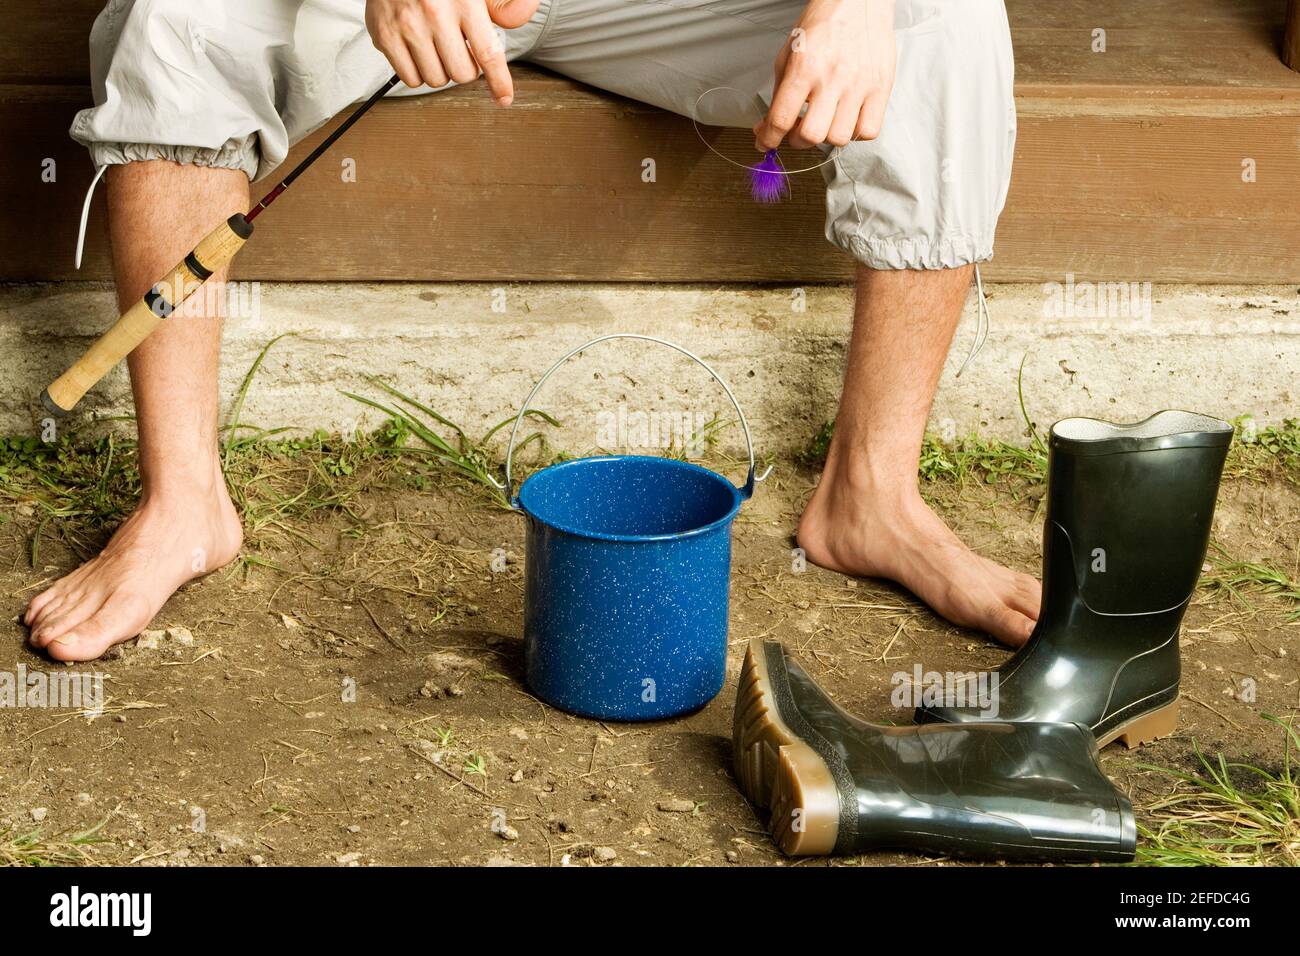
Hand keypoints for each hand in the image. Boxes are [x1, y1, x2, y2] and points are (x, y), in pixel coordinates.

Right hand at [365, 0, 539, 104]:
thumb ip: (501, 4)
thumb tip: (521, 17)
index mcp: (464, 1)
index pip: (488, 53)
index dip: (499, 82)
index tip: (504, 98)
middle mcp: (434, 13)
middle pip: (462, 74)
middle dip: (465, 68)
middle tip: (460, 50)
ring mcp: (407, 25)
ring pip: (435, 80)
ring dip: (441, 70)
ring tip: (437, 47)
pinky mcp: (385, 34)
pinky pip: (409, 78)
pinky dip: (417, 72)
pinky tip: (419, 51)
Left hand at [756, 0, 896, 149]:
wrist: (858, 1)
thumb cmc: (823, 25)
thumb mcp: (789, 54)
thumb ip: (779, 93)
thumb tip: (767, 127)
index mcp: (804, 67)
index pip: (781, 118)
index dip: (768, 139)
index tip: (765, 144)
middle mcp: (832, 78)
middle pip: (811, 135)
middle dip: (798, 140)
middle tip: (797, 130)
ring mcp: (859, 85)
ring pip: (839, 138)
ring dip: (827, 137)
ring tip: (825, 121)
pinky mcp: (881, 88)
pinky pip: (868, 131)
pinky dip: (854, 133)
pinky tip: (847, 118)